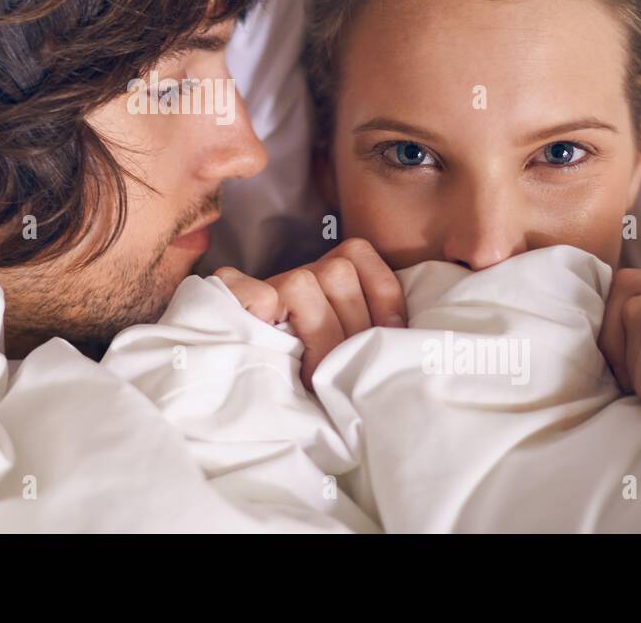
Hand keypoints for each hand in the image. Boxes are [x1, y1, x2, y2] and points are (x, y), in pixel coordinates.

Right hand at [214, 237, 406, 391]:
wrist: (236, 386)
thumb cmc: (306, 380)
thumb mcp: (348, 357)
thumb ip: (371, 341)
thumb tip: (411, 351)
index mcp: (327, 280)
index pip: (359, 254)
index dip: (383, 295)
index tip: (392, 335)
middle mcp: (296, 274)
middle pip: (338, 272)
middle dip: (352, 327)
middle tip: (346, 372)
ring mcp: (262, 285)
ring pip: (304, 281)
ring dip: (320, 333)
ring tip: (316, 374)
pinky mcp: (228, 296)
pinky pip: (258, 296)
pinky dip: (267, 314)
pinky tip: (280, 352)